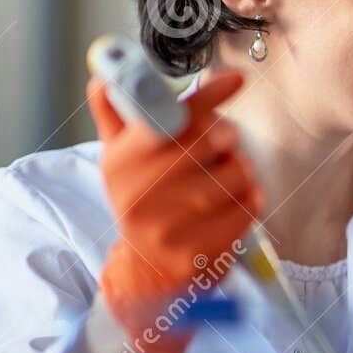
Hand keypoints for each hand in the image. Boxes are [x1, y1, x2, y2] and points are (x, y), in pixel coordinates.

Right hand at [87, 70, 261, 352]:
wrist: (147, 272)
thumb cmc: (142, 203)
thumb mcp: (121, 162)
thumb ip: (117, 118)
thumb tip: (102, 80)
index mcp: (121, 164)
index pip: (167, 119)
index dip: (205, 97)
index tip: (235, 80)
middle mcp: (141, 196)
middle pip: (208, 142)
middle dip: (225, 135)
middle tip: (225, 139)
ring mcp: (170, 228)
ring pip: (235, 174)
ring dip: (240, 168)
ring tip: (228, 174)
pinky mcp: (200, 253)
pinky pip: (247, 207)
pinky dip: (251, 196)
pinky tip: (237, 200)